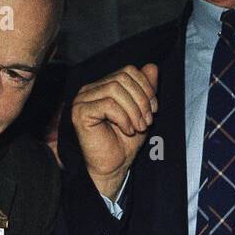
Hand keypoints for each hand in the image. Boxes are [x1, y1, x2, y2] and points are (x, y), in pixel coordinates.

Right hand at [71, 62, 158, 199]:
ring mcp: (83, 100)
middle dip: (141, 99)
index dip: (145, 87)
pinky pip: (108, 104)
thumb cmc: (124, 143)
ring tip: (139, 127)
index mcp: (104, 86)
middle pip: (122, 78)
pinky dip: (123, 117)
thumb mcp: (142, 112)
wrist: (113, 167)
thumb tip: (152, 67)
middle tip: (147, 121)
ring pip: (115, 89)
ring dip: (134, 110)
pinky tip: (127, 130)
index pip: (128, 71)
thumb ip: (146, 89)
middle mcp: (91, 89)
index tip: (154, 109)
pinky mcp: (80, 112)